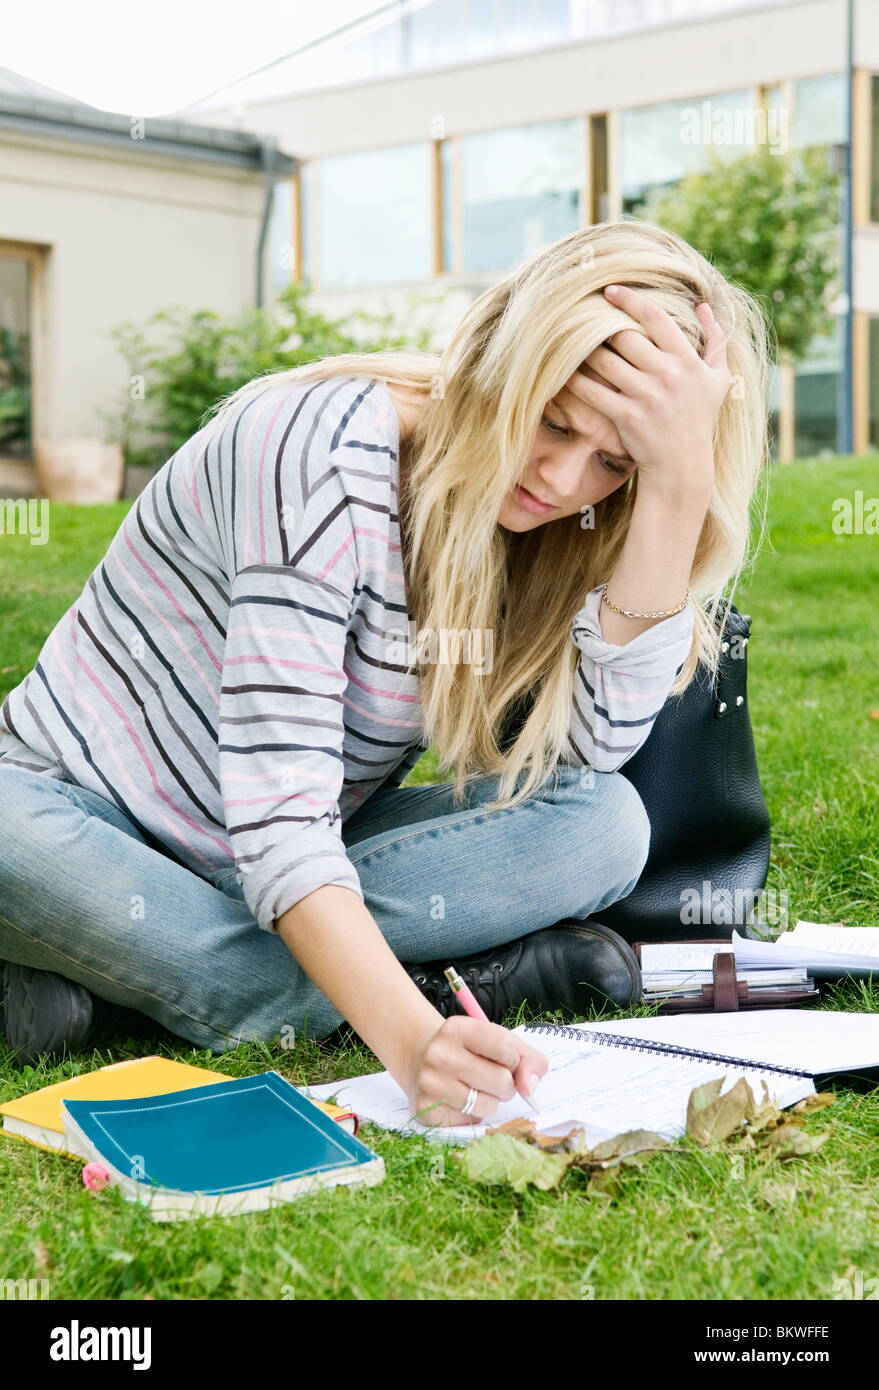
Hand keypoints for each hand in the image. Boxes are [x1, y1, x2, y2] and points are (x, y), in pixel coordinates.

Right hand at [402, 1015, 548, 1127]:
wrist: (419, 1056)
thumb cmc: (469, 1050)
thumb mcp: (498, 1040)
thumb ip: (528, 1059)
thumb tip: (530, 1089)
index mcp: (458, 1029)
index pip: (505, 1047)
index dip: (513, 1058)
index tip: (503, 1058)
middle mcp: (439, 1054)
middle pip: (502, 1081)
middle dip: (506, 1084)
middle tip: (490, 1077)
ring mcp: (429, 1083)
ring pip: (489, 1106)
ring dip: (491, 1101)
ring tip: (475, 1088)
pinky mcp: (426, 1110)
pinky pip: (470, 1122)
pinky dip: (473, 1114)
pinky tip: (460, 1099)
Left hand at [570, 285, 731, 495]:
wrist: (681, 465)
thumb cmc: (698, 419)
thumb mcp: (717, 380)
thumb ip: (715, 341)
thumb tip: (703, 307)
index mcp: (687, 360)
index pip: (657, 318)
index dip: (631, 299)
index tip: (610, 290)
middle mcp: (668, 375)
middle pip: (624, 336)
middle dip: (602, 327)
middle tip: (584, 320)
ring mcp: (646, 396)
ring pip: (604, 361)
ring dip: (584, 351)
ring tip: (570, 343)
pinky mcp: (626, 416)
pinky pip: (592, 391)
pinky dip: (575, 380)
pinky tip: (563, 371)